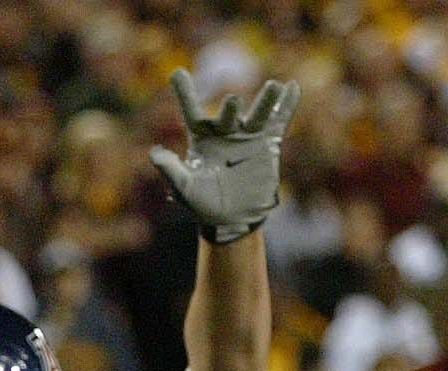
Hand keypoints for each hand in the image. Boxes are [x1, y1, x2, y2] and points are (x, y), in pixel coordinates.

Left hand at [149, 69, 300, 243]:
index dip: (185, 93)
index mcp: (202, 139)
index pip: (191, 112)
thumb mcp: (184, 189)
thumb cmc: (202, 205)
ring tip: (273, 86)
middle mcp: (225, 133)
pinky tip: (293, 87)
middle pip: (229, 114)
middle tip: (232, 101)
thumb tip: (155, 154)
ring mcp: (247, 137)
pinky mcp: (267, 145)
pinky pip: (278, 121)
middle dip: (230, 109)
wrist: (232, 220)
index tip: (177, 73)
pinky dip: (286, 106)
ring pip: (258, 114)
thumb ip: (171, 171)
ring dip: (266, 101)